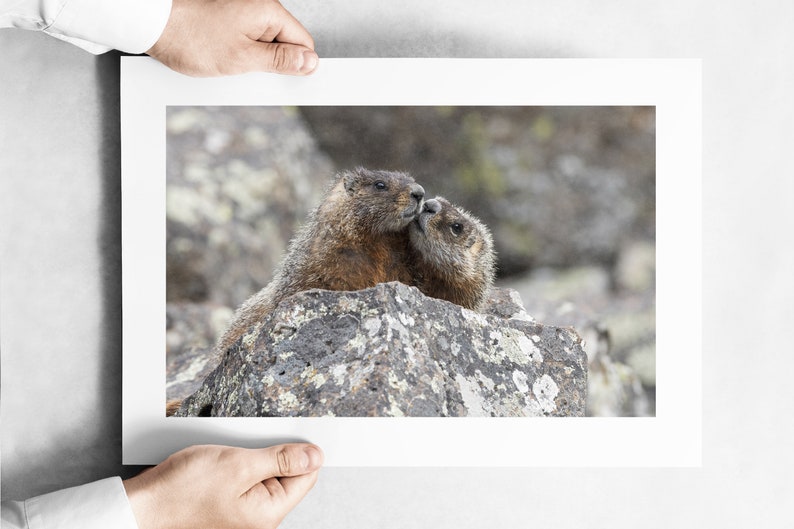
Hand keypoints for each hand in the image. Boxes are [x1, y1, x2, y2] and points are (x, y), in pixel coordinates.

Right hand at [123, 443, 323, 528]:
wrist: (144, 504)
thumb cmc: (183, 490)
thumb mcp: (239, 466)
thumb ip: (282, 461)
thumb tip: (316, 456)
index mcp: (268, 514)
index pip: (306, 477)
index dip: (301, 452)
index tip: (291, 433)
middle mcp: (259, 518)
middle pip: (286, 475)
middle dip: (272, 453)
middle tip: (248, 445)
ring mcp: (243, 512)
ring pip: (263, 473)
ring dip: (252, 456)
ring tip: (228, 454)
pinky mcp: (228, 503)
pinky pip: (245, 478)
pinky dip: (237, 463)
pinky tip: (220, 460)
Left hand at [147, 0, 318, 76]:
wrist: (154, 27)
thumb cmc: (191, 38)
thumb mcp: (243, 58)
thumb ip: (281, 61)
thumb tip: (310, 62)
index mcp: (268, 11)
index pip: (303, 41)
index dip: (298, 65)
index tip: (291, 81)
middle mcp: (258, 8)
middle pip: (284, 44)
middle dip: (273, 65)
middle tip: (253, 75)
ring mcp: (243, 15)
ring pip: (265, 47)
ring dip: (255, 64)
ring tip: (232, 67)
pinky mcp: (230, 24)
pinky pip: (247, 45)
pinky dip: (240, 58)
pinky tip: (225, 63)